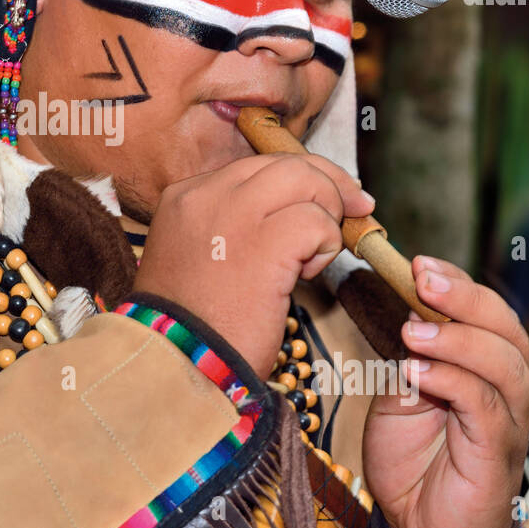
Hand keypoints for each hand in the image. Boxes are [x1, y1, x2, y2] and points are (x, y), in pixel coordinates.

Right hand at [133, 152, 373, 378]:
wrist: (174, 363)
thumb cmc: (189, 322)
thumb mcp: (195, 256)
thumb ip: (231, 226)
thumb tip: (292, 211)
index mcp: (185, 196)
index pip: (256, 167)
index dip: (299, 178)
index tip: (326, 197)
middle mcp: (205, 195)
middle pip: (284, 164)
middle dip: (328, 182)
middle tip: (353, 209)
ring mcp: (233, 216)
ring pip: (305, 181)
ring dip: (327, 215)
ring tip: (316, 255)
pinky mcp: (263, 245)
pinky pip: (315, 221)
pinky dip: (326, 244)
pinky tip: (307, 274)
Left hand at [362, 256, 528, 527]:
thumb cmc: (413, 462)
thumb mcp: (397, 396)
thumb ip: (405, 357)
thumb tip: (399, 310)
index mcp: (482, 368)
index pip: (485, 313)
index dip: (457, 283)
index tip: (417, 262)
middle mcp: (503, 389)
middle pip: (507, 329)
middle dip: (466, 297)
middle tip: (423, 278)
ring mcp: (505, 421)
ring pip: (505, 363)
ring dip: (458, 338)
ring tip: (414, 331)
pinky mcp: (496, 453)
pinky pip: (486, 407)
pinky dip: (454, 381)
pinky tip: (419, 372)